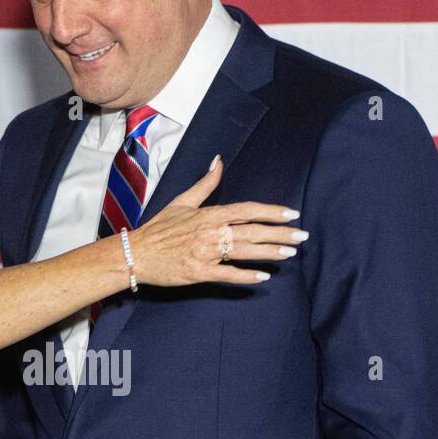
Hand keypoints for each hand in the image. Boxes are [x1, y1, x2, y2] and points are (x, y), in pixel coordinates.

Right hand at [130, 157, 307, 288]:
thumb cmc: (158, 229)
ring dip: (270, 253)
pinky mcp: (200, 273)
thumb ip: (205, 183)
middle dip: (280, 234)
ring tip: (290, 253)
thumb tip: (219, 161)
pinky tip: (264, 277)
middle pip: (253, 231)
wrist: (136, 254)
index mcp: (209, 214)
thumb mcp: (182, 202)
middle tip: (302, 236)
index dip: (272, 212)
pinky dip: (246, 276)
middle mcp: (211, 232)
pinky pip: (228, 275)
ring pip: (245, 252)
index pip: (247, 210)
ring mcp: (206, 253)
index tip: (292, 214)